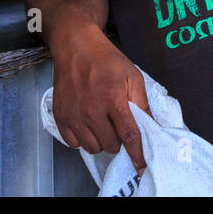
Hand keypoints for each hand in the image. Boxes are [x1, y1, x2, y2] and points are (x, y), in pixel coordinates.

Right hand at [49, 25, 151, 173]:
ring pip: (93, 148)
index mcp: (112, 98)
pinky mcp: (60, 116)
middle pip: (110, 146)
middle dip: (118, 140)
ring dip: (101, 141)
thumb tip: (152, 127)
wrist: (75, 46)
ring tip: (102, 123)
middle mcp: (91, 109)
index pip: (128, 135)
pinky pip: (74, 144)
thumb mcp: (132, 75)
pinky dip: (83, 139)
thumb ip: (142, 102)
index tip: (142, 167)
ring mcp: (74, 114)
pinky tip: (87, 123)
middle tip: (117, 124)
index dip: (137, 154)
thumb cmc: (106, 59)